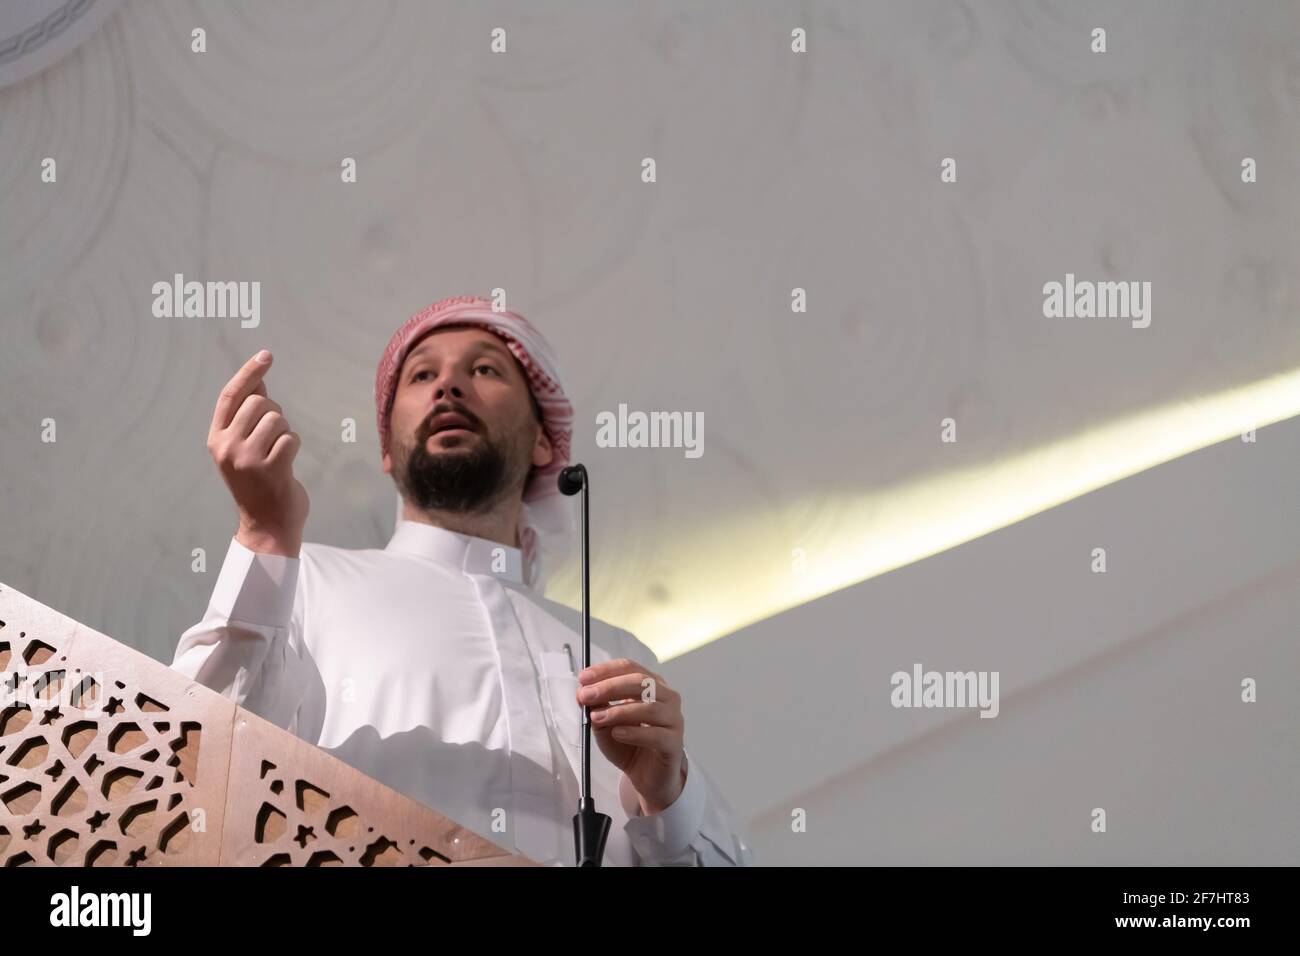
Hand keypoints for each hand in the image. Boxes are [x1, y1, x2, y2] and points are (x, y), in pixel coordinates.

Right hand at [207, 350, 308, 556]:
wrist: (267, 526)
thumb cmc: (260, 483)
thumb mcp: (245, 448)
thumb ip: (249, 416)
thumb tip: (259, 380)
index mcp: (216, 439)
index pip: (231, 396)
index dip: (249, 372)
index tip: (266, 355)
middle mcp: (227, 446)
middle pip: (259, 402)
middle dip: (274, 413)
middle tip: (273, 438)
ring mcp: (247, 458)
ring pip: (277, 419)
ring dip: (285, 432)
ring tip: (278, 454)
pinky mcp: (270, 469)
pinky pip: (291, 438)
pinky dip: (294, 446)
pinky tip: (287, 464)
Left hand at [577, 658, 685, 814]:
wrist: (645, 776)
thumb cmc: (628, 744)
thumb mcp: (605, 723)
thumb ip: (596, 707)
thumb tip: (583, 692)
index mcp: (651, 685)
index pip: (629, 667)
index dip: (605, 670)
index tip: (583, 678)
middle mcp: (666, 697)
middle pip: (641, 682)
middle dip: (609, 687)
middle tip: (586, 696)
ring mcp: (673, 719)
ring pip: (650, 707)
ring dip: (619, 711)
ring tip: (597, 718)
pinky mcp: (674, 743)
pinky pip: (656, 734)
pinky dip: (634, 732)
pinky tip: (617, 733)